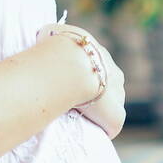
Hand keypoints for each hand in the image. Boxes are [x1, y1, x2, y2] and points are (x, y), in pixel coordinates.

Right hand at [35, 21, 125, 138]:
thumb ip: (51, 33)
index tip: (67, 81)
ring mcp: (118, 96)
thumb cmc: (57, 48)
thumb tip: (45, 36)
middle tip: (72, 100)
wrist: (70, 67)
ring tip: (78, 118)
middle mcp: (115, 74)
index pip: (95, 65)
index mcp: (100, 54)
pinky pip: (111, 125)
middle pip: (107, 86)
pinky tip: (87, 131)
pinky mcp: (116, 116)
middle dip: (94, 93)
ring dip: (98, 111)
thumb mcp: (51, 31)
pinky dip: (102, 129)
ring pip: (111, 105)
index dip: (82, 74)